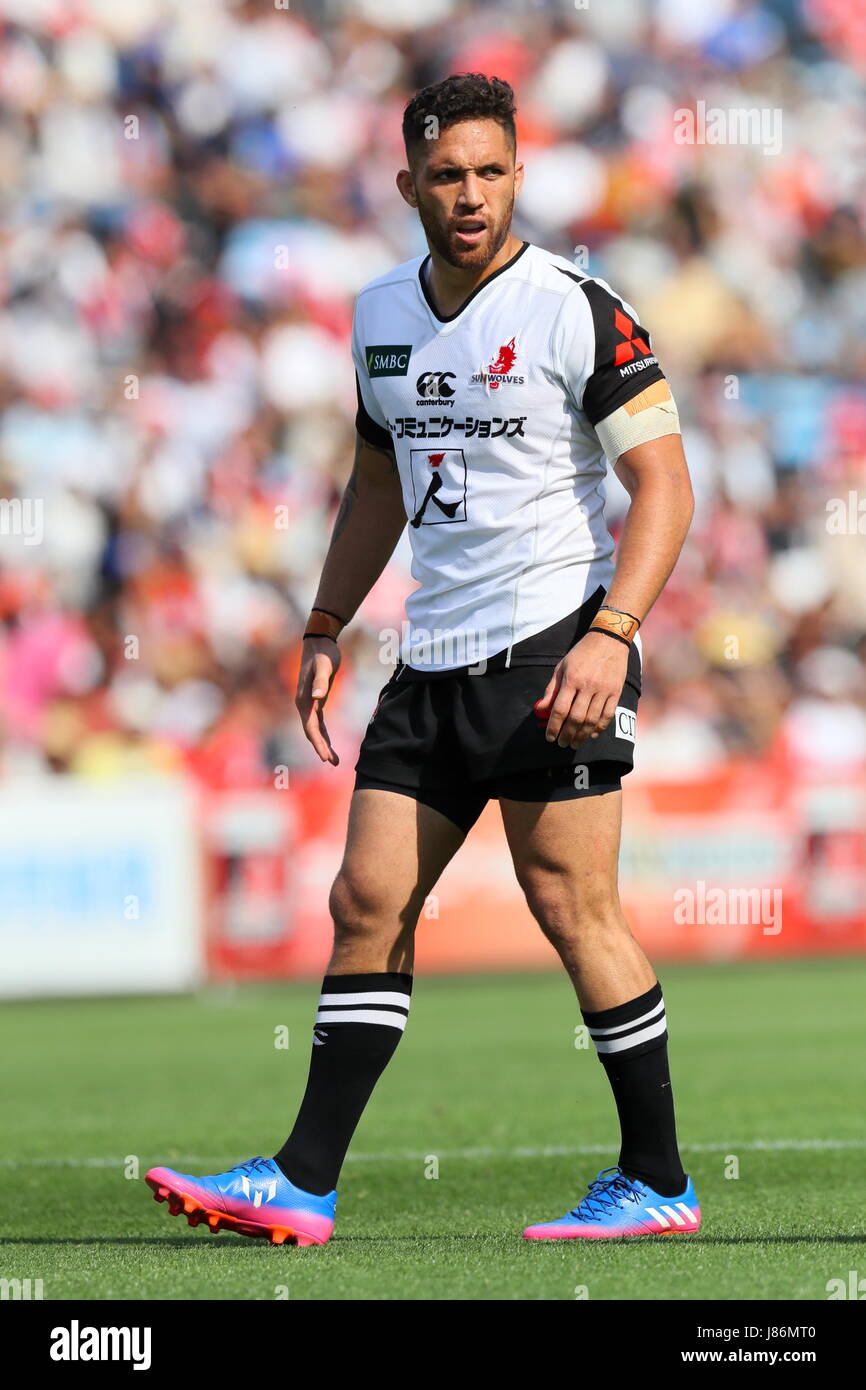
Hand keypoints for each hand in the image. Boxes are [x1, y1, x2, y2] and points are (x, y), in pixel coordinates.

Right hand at [295, 637, 341, 764]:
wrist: (319, 641)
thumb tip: (318, 698)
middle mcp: (303, 703)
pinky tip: (329, 742)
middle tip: (332, 762)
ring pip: (314, 729)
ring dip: (322, 743)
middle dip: (321, 748)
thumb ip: (321, 682)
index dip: (318, 743)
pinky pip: (318, 722)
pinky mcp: (315, 700)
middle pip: (311, 732)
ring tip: (334, 759)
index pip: (310, 727)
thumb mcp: (324, 666)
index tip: (325, 756)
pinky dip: (323, 733)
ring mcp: (308, 702)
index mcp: (304, 699)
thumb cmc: (323, 653)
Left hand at [534, 631, 628, 747]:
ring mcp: (604, 690)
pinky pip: (608, 715)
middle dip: (567, 735)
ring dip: (582, 735)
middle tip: (562, 744)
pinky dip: (599, 728)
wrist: (609, 639)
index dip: (553, 726)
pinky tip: (591, 735)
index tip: (549, 737)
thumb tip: (540, 709)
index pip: (560, 709)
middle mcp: (588, 686)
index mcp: (572, 679)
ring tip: (575, 744)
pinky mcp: (616, 692)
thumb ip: (551, 689)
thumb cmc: (581, 653)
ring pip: (592, 720)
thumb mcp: (561, 667)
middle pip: (576, 718)